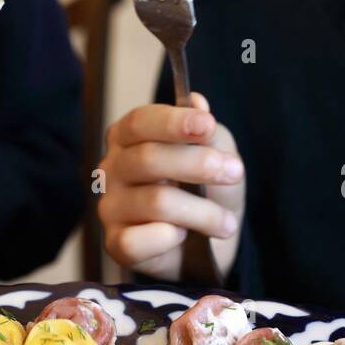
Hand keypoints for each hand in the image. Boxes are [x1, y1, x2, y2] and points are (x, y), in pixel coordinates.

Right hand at [97, 92, 244, 280]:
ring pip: (155, 202)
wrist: (211, 241)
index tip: (207, 125)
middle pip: (148, 158)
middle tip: (234, 172)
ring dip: (202, 212)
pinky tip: (183, 236)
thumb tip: (196, 101)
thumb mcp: (216, 151)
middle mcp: (112, 168)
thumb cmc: (207, 188)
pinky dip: (169, 239)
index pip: (141, 122)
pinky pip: (137, 241)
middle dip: (199, 165)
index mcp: (128, 136)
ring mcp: (110, 207)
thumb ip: (205, 129)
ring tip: (226, 222)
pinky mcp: (115, 244)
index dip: (174, 122)